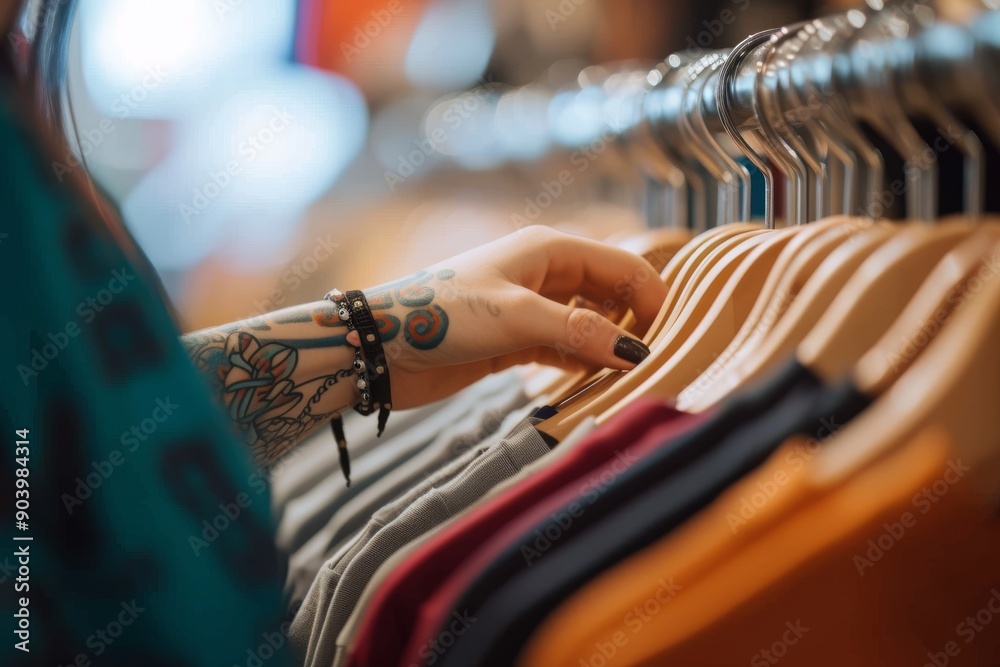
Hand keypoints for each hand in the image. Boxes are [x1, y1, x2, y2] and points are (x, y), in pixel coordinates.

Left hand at [358, 226, 666, 408]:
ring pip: (591, 325)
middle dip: (634, 325)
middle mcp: (546, 274)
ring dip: (608, 348)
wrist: (382, 347)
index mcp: (550, 250)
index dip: (650, 300)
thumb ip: (579, 332)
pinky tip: (595, 384)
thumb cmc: (441, 315)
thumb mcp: (516, 317)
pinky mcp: (518, 341)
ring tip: (627, 380)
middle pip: (612, 295)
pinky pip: (566, 349)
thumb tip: (635, 351)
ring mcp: (533, 308)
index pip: (623, 267)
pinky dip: (582, 364)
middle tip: (652, 366)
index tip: (663, 342)